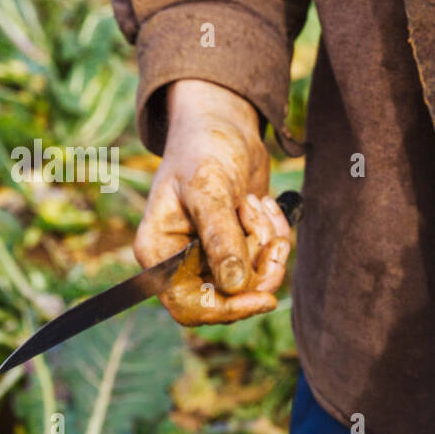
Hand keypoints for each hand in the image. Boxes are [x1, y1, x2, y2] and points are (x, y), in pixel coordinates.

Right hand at [133, 79, 291, 325]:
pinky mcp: (238, 246)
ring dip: (266, 242)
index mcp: (161, 253)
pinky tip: (264, 203)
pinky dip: (274, 233)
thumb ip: (220, 238)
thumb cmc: (203, 148)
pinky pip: (267, 260)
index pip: (190, 307)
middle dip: (257, 267)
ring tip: (256, 203)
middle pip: (229, 296)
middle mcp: (183, 262)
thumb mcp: (209, 189)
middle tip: (268, 231)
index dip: (227, 309)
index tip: (263, 299)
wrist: (222, 124)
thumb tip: (233, 286)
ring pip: (254, 278)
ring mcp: (212, 256)